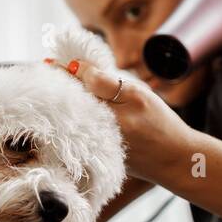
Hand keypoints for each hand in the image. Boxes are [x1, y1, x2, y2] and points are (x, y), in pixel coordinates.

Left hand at [59, 60, 199, 184]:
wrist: (175, 159)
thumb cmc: (161, 122)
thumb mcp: (142, 95)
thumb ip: (114, 84)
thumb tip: (80, 71)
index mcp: (133, 100)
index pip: (95, 79)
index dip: (76, 68)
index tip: (64, 62)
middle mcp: (120, 121)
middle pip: (81, 97)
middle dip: (62, 82)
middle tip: (47, 68)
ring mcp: (110, 141)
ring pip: (77, 117)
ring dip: (61, 102)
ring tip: (49, 88)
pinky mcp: (105, 156)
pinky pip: (81, 136)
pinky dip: (69, 123)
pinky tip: (60, 113)